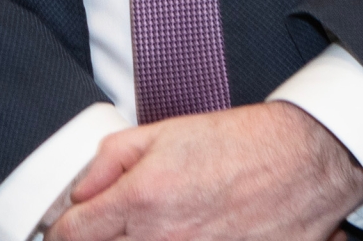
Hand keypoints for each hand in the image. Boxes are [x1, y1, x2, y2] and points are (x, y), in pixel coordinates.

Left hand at [45, 100, 362, 240]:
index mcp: (142, 199)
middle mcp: (162, 240)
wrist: (301, 164)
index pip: (74, 233)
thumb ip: (111, 160)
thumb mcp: (163, 132)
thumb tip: (80, 191)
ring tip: (145, 229)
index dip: (60, 231)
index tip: (63, 228)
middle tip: (100, 229)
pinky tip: (174, 236)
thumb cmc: (238, 143)